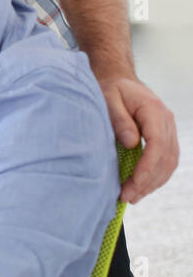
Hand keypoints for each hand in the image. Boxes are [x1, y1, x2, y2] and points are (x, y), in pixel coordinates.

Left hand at [97, 75, 179, 204]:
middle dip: (148, 181)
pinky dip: (156, 176)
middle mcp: (167, 121)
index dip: (147, 167)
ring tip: (133, 197)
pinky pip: (166, 159)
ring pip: (169, 162)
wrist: (118, 79)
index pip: (157, 144)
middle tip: (128, 197)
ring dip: (153, 182)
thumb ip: (118, 120)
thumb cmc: (110, 88)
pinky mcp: (164, 136)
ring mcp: (169, 129)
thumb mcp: (108, 99)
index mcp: (154, 111)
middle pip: (165, 157)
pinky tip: (142, 187)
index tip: (133, 184)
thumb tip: (130, 143)